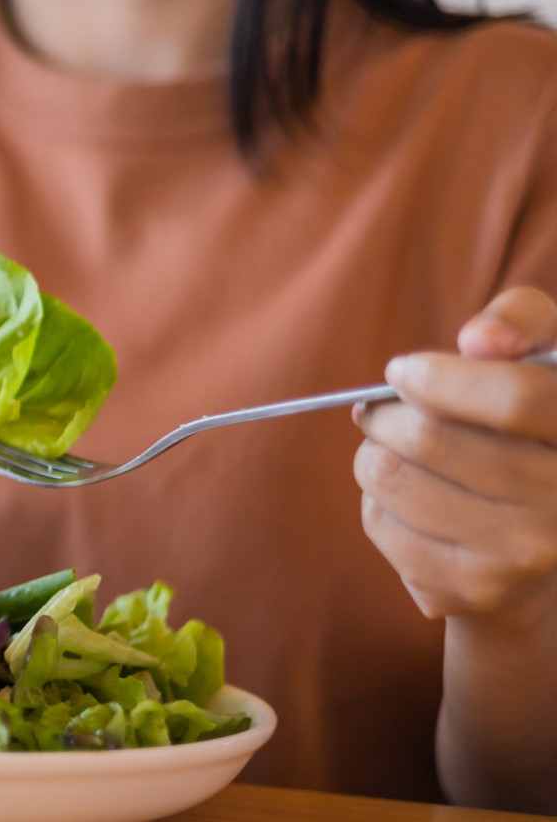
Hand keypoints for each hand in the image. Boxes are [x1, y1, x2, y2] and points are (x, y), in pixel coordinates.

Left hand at [354, 288, 556, 624]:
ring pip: (390, 478)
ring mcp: (524, 557)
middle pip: (432, 439)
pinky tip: (411, 501)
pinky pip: (379, 523)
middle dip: (387, 414)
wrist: (538, 542)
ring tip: (396, 453)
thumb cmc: (529, 425)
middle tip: (382, 410)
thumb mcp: (545, 360)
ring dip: (373, 454)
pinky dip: (376, 501)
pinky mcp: (471, 592)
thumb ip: (521, 322)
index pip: (517, 398)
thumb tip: (478, 340)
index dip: (443, 377)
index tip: (402, 371)